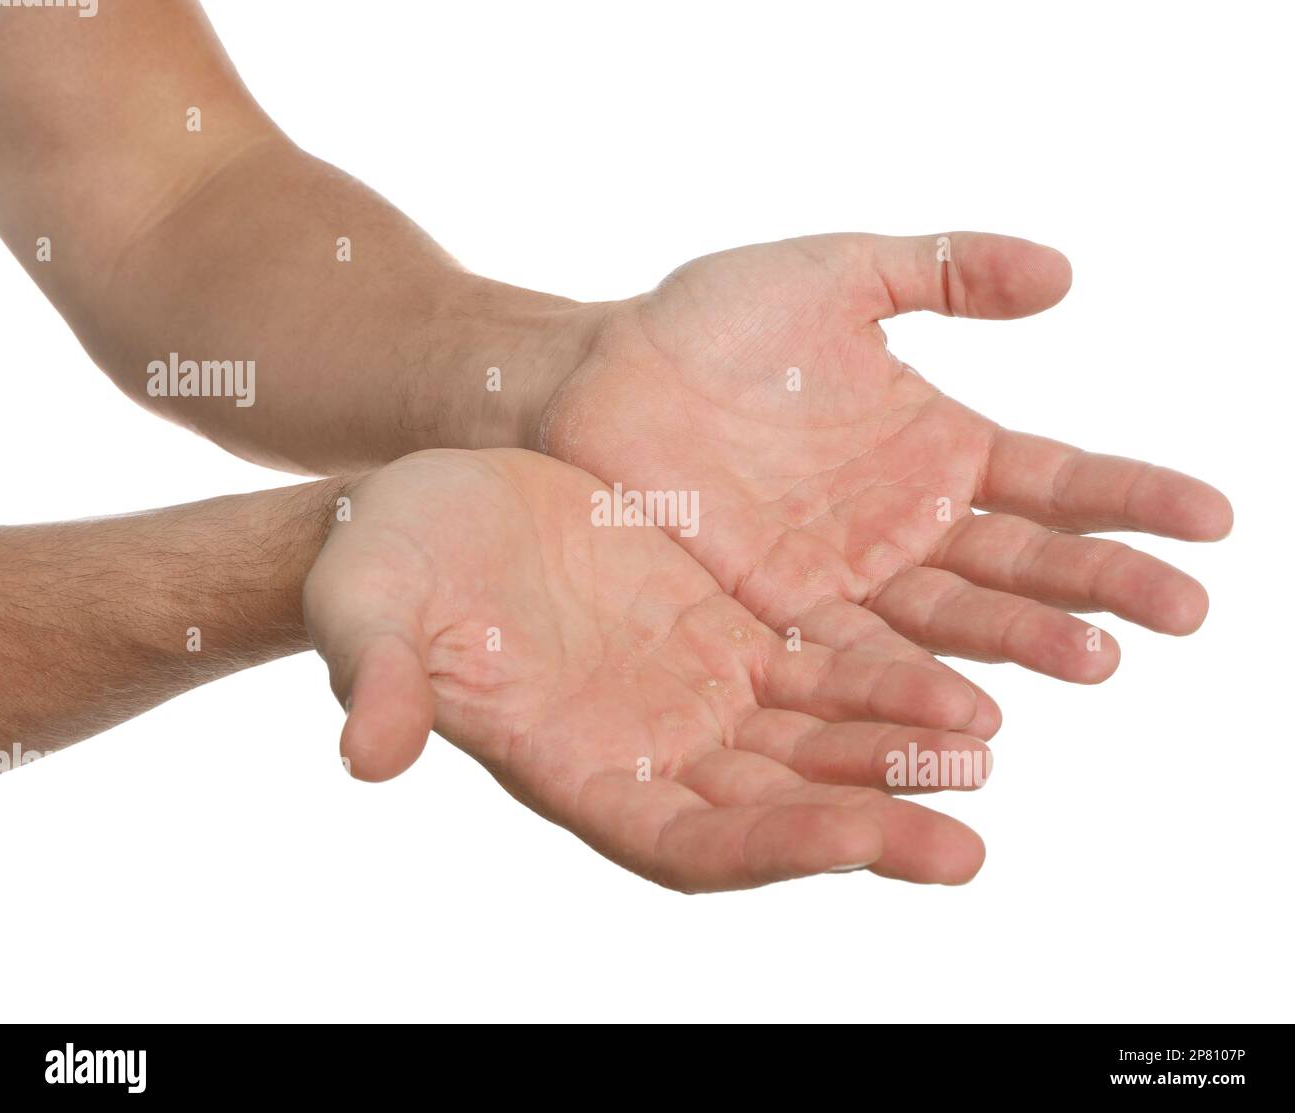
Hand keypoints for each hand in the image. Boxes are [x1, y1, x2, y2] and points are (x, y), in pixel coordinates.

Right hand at [304, 448, 987, 891]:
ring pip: (815, 737)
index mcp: (573, 770)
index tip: (863, 841)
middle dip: (866, 819)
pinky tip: (957, 669)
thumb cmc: (386, 565)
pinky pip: (822, 659)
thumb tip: (367, 755)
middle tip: (964, 833)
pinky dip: (884, 670)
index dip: (774, 850)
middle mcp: (652, 751)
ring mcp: (697, 692)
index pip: (686, 843)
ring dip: (895, 745)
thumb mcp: (370, 611)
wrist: (439, 502)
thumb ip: (384, 681)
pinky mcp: (728, 629)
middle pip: (777, 808)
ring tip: (983, 739)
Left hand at [540, 233, 1231, 686]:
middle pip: (1019, 566)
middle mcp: (902, 528)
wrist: (587, 385)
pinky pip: (857, 660)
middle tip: (1180, 613)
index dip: (1130, 499)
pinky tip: (968, 710)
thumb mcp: (830, 277)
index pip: (1053, 481)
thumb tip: (1067, 272)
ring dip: (1022, 644)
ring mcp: (844, 583)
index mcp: (931, 449)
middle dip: (1101, 586)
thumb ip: (940, 271)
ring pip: (949, 623)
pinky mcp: (778, 623)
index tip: (1212, 519)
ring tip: (1092, 662)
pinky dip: (912, 687)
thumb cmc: (699, 328)